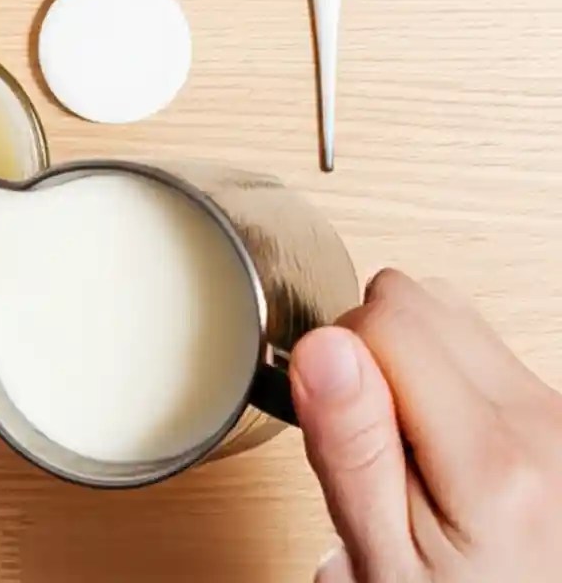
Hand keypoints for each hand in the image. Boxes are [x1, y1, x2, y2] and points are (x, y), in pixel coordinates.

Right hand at [292, 270, 561, 581]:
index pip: (384, 319)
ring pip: (450, 315)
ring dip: (408, 359)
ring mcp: (560, 413)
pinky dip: (444, 379)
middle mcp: (542, 421)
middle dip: (371, 351)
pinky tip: (436, 441)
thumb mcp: (382, 559)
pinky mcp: (561, 412)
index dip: (335, 359)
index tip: (340, 423)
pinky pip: (482, 349)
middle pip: (420, 301)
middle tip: (370, 438)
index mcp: (492, 461)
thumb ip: (351, 448)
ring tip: (403, 440)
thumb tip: (322, 347)